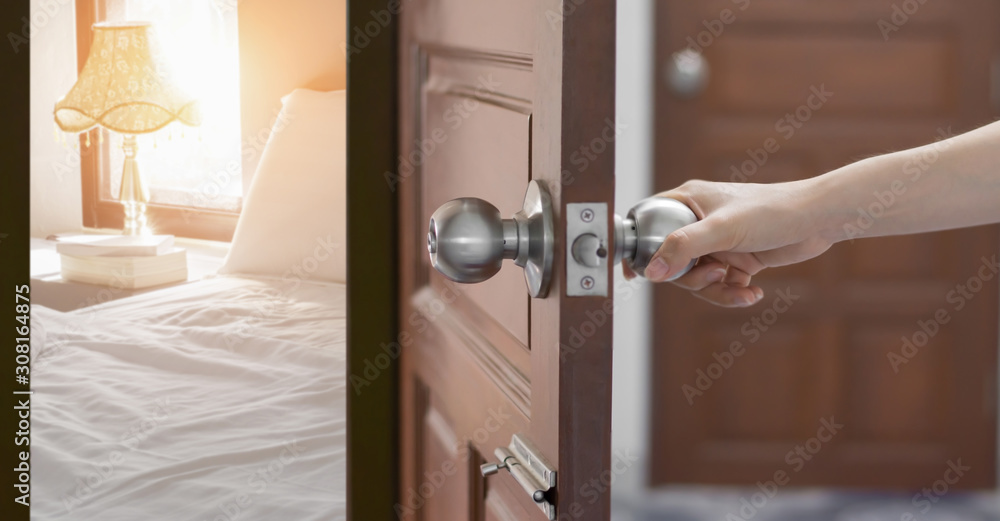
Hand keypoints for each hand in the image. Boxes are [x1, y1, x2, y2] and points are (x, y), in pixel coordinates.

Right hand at [624, 179, 833, 306]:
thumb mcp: (722, 229)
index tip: (634, 274)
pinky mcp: (737, 259)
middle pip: (672, 262)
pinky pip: (721, 285)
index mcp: (688, 202)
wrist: (819, 220)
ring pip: (697, 279)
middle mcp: (699, 222)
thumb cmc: (772, 211)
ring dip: (716, 290)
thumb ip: (683, 248)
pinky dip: (734, 293)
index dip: (640, 250)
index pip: (648, 224)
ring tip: (740, 285)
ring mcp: (718, 243)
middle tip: (715, 273)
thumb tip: (651, 273)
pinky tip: (753, 292)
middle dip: (692, 278)